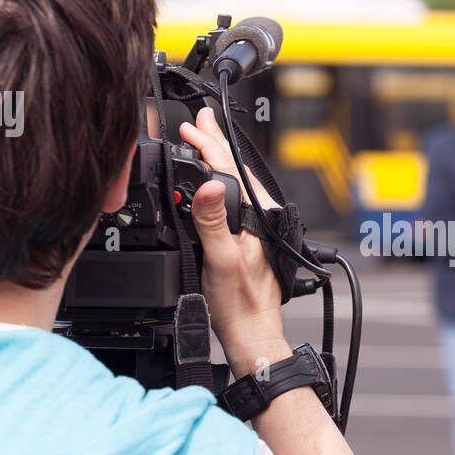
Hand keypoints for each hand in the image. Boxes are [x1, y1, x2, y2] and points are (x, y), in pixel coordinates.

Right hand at [179, 110, 289, 376]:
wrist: (252, 334)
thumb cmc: (239, 304)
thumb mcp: (219, 258)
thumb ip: (212, 220)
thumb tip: (210, 184)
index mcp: (259, 215)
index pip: (230, 169)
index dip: (208, 144)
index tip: (191, 125)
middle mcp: (263, 217)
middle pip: (235, 170)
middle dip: (215, 143)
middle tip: (198, 119)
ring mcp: (258, 227)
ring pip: (236, 183)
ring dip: (218, 161)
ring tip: (204, 140)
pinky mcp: (251, 238)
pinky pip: (236, 200)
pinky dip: (221, 184)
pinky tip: (213, 183)